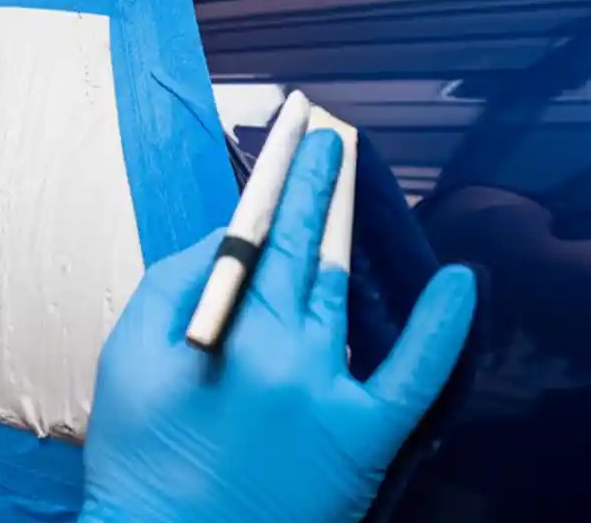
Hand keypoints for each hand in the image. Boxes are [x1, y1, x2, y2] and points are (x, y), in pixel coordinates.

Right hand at [80, 130, 475, 521]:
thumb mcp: (129, 358)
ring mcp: (330, 391)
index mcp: (228, 327)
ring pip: (341, 296)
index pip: (261, 231)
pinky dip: (443, 330)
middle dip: (315, 191)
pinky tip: (462, 284)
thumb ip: (177, 286)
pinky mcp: (362, 438)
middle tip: (332, 143)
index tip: (298, 133)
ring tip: (351, 188)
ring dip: (347, 237)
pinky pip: (415, 377)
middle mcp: (286, 348)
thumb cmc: (139, 457)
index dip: (281, 179)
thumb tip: (227, 238)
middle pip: (303, 251)